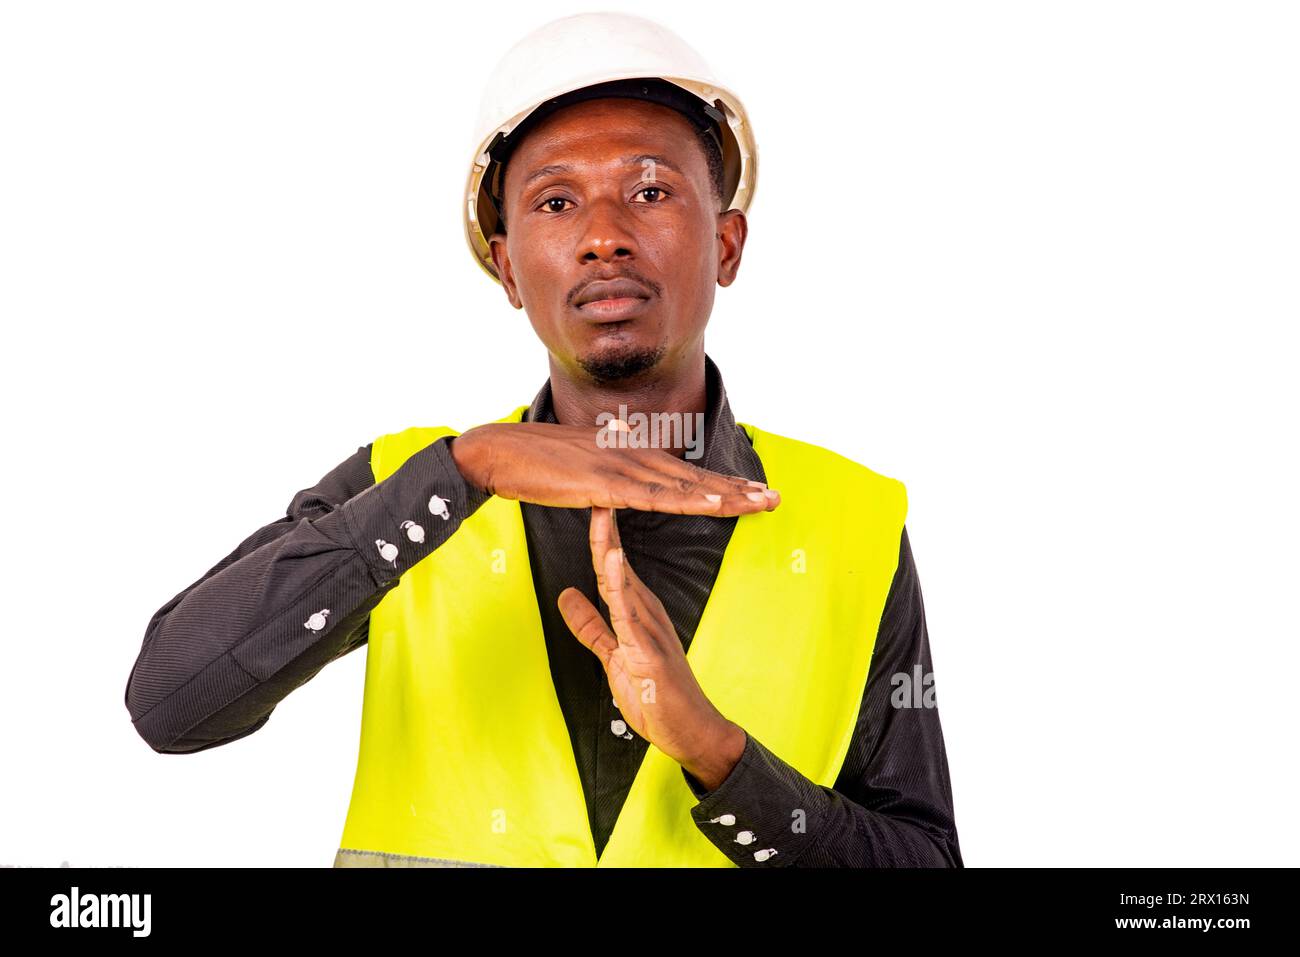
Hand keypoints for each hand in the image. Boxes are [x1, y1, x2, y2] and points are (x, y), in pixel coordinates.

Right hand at [450, 419, 779, 516]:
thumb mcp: (581, 460)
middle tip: (775, 498)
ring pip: (684, 486)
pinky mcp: (605, 483)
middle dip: (737, 489)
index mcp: (629, 454)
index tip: (753, 491)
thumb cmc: (535, 460)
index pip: (684, 473)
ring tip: (760, 502)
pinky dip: (687, 498)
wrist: (499, 452)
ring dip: (725, 495)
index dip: (721, 484)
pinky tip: (713, 502)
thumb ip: (608, 457)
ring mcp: (621, 467)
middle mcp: (633, 456)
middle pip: (695, 478)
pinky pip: (654, 495)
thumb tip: (626, 441)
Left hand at [557, 506, 745, 788]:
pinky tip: (612, 562)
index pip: (610, 561)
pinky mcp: (648, 650)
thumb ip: (591, 625)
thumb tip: (566, 595)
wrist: (690, 730)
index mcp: (635, 608)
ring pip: (624, 578)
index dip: (596, 530)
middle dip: (603, 522)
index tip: (584, 496)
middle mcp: (644, 610)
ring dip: (610, 543)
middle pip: (616, 559)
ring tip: (600, 508)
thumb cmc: (656, 694)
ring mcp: (648, 628)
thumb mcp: (613, 655)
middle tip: (592, 483)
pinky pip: (630, 614)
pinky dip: (620, 586)